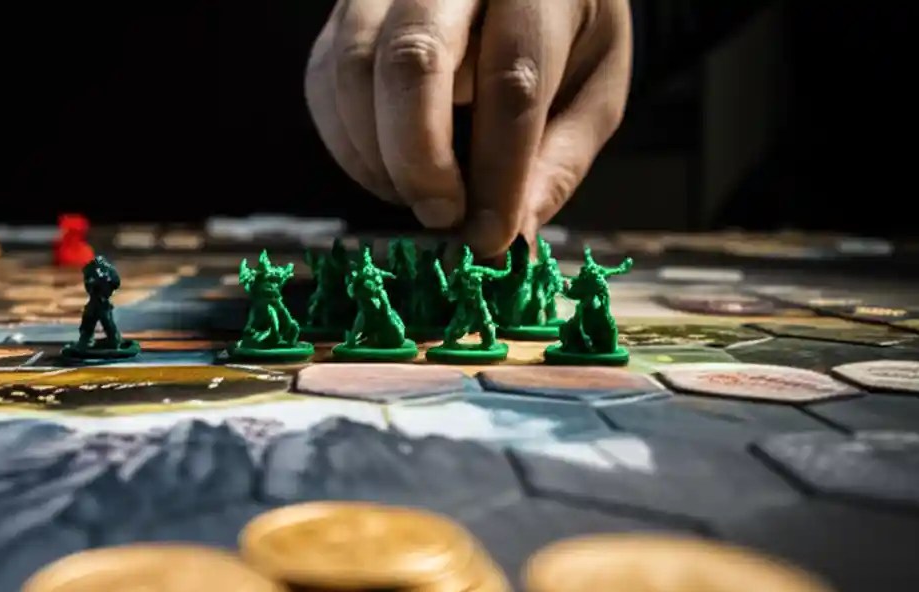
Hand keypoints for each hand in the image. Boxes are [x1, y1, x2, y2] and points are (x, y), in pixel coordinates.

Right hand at [305, 0, 631, 256]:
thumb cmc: (564, 34)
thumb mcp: (593, 92)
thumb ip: (557, 165)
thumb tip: (510, 241)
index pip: (510, 80)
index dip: (497, 171)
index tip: (491, 235)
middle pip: (412, 59)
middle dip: (420, 160)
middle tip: (442, 216)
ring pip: (354, 68)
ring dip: (379, 156)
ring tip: (420, 195)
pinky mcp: (344, 11)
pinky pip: (325, 81)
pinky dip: (349, 144)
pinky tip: (389, 169)